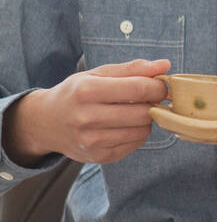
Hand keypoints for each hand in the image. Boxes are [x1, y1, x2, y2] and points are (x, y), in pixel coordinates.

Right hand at [4, 58, 173, 164]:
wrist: (46, 123)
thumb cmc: (75, 93)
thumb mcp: (97, 74)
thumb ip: (132, 69)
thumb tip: (165, 65)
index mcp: (87, 91)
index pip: (138, 89)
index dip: (158, 86)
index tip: (162, 84)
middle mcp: (88, 118)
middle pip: (143, 112)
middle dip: (154, 103)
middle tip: (151, 98)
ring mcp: (93, 141)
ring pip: (142, 131)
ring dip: (147, 119)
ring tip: (135, 111)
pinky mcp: (99, 157)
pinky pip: (135, 144)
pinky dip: (137, 133)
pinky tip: (126, 125)